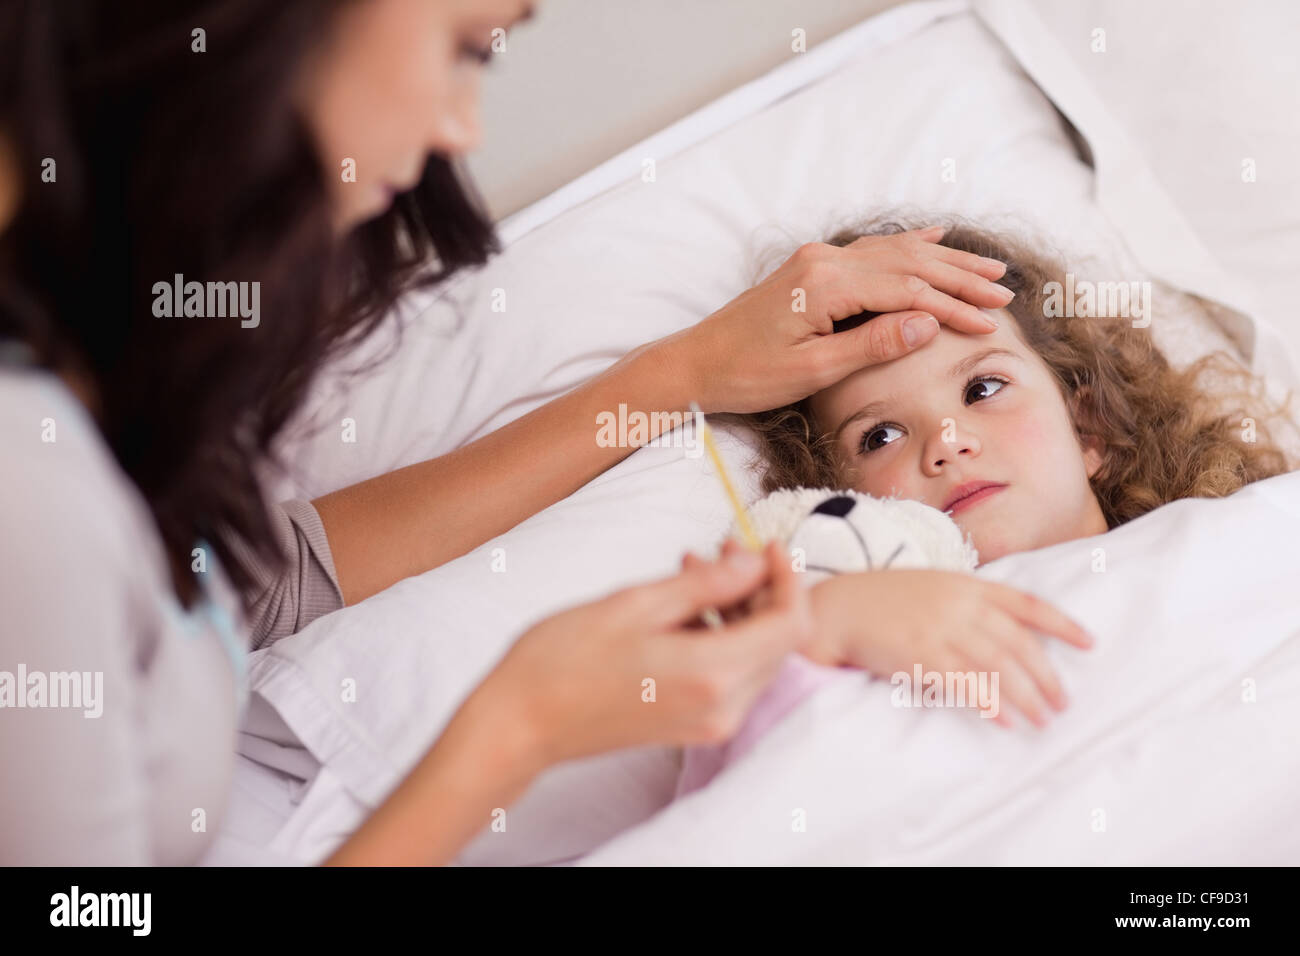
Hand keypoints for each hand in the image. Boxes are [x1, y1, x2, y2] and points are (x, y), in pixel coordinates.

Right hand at [466, 539, 813, 770]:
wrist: (520, 724)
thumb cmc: (563, 660)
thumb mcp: (635, 604)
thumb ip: (705, 585)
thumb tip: (755, 563)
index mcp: (711, 674)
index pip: (790, 624)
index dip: (787, 577)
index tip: (765, 544)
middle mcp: (722, 707)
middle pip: (778, 641)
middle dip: (760, 588)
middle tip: (723, 546)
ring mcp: (710, 723)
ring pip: (756, 655)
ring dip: (739, 608)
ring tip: (691, 567)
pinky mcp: (694, 726)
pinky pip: (730, 674)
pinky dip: (720, 634)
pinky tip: (681, 604)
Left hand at [669, 226, 1013, 413]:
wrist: (697, 363)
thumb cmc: (748, 374)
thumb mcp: (813, 371)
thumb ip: (873, 344)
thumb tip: (928, 322)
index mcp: (826, 284)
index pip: (908, 289)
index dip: (953, 305)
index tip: (991, 321)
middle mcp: (824, 260)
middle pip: (909, 262)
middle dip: (960, 276)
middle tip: (1005, 291)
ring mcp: (817, 260)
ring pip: (894, 253)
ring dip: (943, 259)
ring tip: (986, 268)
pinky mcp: (812, 268)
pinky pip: (872, 250)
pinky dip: (908, 246)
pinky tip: (933, 238)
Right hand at [808, 570, 1093, 728]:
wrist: (837, 607)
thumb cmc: (885, 600)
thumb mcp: (933, 587)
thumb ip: (970, 603)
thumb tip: (1009, 638)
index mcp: (967, 584)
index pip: (1028, 603)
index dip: (1062, 624)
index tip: (1090, 644)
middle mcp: (959, 604)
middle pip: (1019, 642)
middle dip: (1047, 675)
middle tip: (1063, 703)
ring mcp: (939, 628)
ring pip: (998, 666)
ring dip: (1026, 696)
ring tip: (1042, 720)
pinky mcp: (918, 654)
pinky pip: (963, 683)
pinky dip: (988, 703)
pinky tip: (1004, 721)